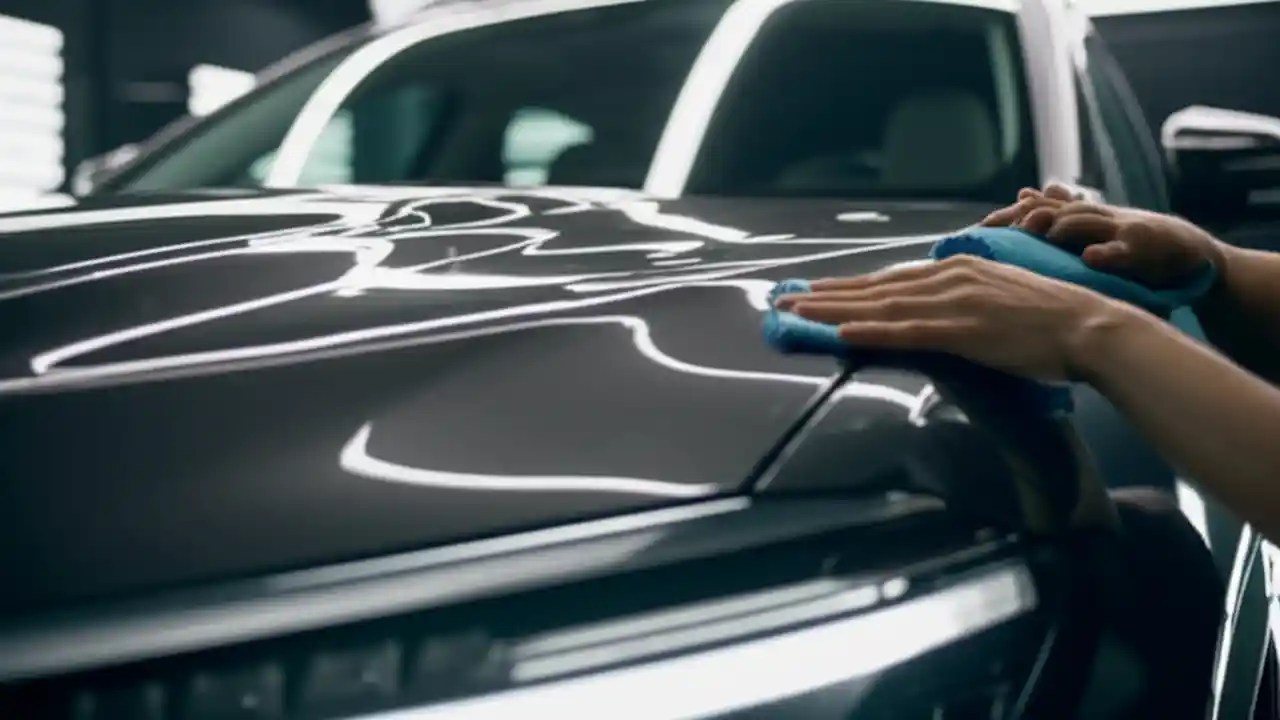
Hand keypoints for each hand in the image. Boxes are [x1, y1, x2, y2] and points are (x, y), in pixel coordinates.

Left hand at [775, 255, 1137, 381]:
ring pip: (883, 306)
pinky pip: (908, 331)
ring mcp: (955, 302)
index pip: (893, 279)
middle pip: (877, 287)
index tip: (818, 291)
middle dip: (829, 295)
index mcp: (959, 269)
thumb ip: (966, 299)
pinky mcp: (963, 329)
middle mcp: (950, 277)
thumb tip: (940, 311)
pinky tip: (843, 333)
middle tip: (787, 301)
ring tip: (798, 315)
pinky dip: (873, 330)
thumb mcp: (1001, 297)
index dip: (852, 287)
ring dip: (836, 311)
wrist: (1089, 327)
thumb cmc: (1051, 320)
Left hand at [983, 183, 1226, 288]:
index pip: (1041, 209)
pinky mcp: (1147, 249)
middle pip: (1057, 210)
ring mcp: (1123, 230)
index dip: (1012, 215)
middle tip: (998, 227)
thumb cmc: (1134, 243)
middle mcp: (1099, 217)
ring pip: (1087, 222)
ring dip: (1061, 226)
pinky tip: (1091, 257)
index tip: (980, 226)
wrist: (1190, 252)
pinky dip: (1109, 253)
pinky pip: (1126, 250)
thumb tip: (1024, 194)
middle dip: (1027, 216)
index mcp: (1083, 217)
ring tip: (1038, 232)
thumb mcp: (1095, 229)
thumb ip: (1061, 213)